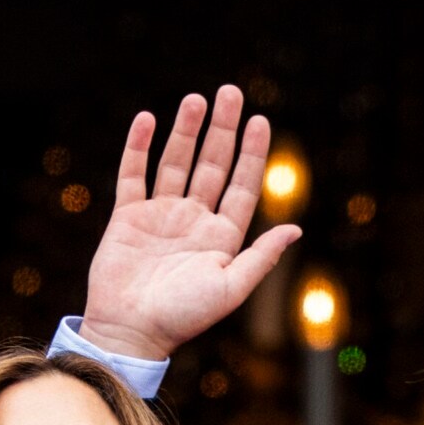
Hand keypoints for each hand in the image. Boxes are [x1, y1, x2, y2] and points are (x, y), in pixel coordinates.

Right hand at [78, 86, 301, 360]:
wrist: (130, 331)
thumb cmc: (182, 317)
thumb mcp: (230, 289)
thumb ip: (261, 258)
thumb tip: (296, 228)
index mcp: (222, 236)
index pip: (243, 184)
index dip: (253, 152)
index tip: (261, 120)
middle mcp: (193, 220)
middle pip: (212, 164)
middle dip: (223, 129)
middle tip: (230, 92)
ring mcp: (160, 216)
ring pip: (175, 163)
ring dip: (185, 131)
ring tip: (195, 99)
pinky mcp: (127, 218)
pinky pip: (134, 175)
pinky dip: (139, 147)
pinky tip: (147, 120)